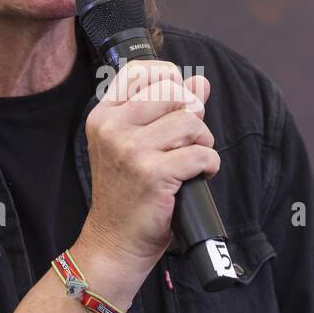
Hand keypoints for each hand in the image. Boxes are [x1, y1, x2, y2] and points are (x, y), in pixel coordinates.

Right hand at [79, 59, 218, 272]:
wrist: (114, 242)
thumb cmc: (127, 195)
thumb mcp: (135, 146)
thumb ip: (165, 111)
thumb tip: (200, 84)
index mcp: (104, 117)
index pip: (140, 71)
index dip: (169, 76)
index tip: (179, 97)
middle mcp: (113, 129)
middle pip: (172, 92)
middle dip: (192, 113)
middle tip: (188, 140)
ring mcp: (131, 150)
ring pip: (190, 121)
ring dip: (203, 141)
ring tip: (192, 160)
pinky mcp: (153, 174)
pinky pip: (202, 153)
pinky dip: (209, 165)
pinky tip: (199, 176)